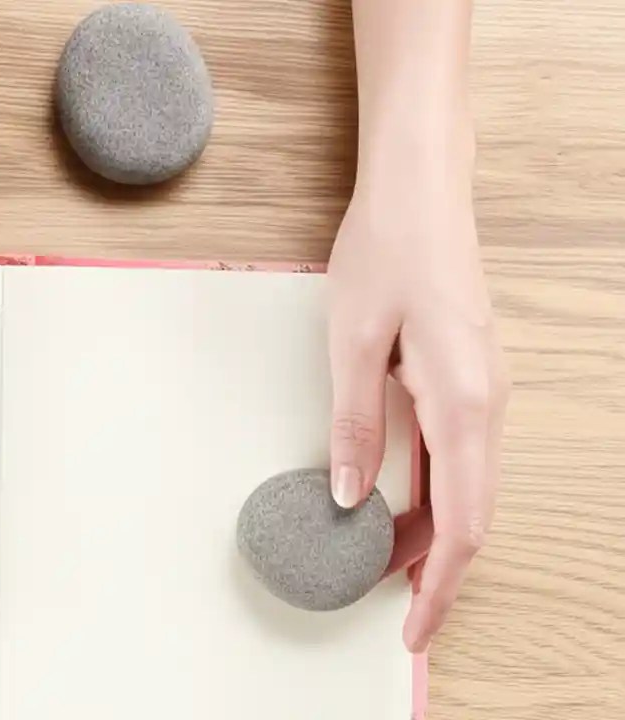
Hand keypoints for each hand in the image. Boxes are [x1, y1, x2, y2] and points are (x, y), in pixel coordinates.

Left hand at [326, 128, 508, 652]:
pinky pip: (454, 456)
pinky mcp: (465, 379)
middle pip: (468, 514)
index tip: (413, 629)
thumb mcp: (352, 345)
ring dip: (425, 532)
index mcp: (464, 404)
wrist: (421, 190)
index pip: (464, 524)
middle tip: (380, 606)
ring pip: (463, 487)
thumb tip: (352, 496)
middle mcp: (486, 405)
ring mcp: (481, 393)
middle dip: (428, 567)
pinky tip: (393, 506)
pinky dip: (427, 493)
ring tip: (372, 562)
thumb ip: (356, 425)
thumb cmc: (387, 254)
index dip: (438, 584)